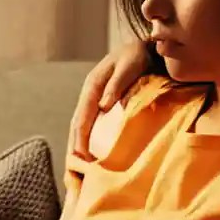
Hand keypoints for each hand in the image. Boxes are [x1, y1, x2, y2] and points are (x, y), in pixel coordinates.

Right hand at [69, 41, 148, 159]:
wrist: (145, 48)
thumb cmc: (138, 56)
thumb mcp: (129, 65)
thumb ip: (117, 84)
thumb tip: (103, 106)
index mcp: (92, 86)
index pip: (82, 117)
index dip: (80, 138)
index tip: (81, 157)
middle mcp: (90, 94)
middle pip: (77, 124)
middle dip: (74, 147)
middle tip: (75, 170)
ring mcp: (94, 100)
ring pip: (81, 126)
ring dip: (78, 146)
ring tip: (78, 168)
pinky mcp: (101, 105)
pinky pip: (90, 125)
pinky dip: (87, 140)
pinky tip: (89, 154)